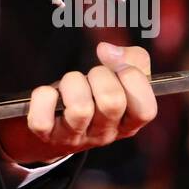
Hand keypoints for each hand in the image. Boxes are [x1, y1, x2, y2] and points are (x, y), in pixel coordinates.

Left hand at [0, 42, 157, 164]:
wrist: (55, 128)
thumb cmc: (93, 95)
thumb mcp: (119, 79)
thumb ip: (132, 59)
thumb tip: (107, 50)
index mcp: (128, 122)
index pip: (146, 110)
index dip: (135, 81)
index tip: (121, 68)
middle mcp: (105, 134)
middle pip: (112, 102)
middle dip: (100, 75)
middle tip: (91, 76)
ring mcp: (76, 138)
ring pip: (80, 108)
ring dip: (72, 83)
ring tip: (69, 85)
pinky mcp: (47, 137)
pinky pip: (43, 120)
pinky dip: (43, 97)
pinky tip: (48, 95)